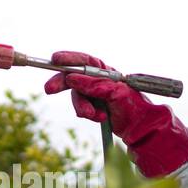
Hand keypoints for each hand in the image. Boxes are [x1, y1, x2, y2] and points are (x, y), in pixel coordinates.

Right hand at [44, 51, 187, 177]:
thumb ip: (95, 85)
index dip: (69, 59)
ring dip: (82, 107)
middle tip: (49, 89)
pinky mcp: (92, 107)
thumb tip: (72, 78)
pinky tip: (101, 118)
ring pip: (77, 97)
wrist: (138, 128)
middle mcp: (97, 81)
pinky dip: (88, 114)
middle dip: (62, 84)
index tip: (55, 59)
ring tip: (93, 115)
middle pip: (73, 77)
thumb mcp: (115, 93)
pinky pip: (82, 109)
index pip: (84, 62)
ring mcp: (94, 94)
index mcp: (105, 72)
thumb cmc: (133, 106)